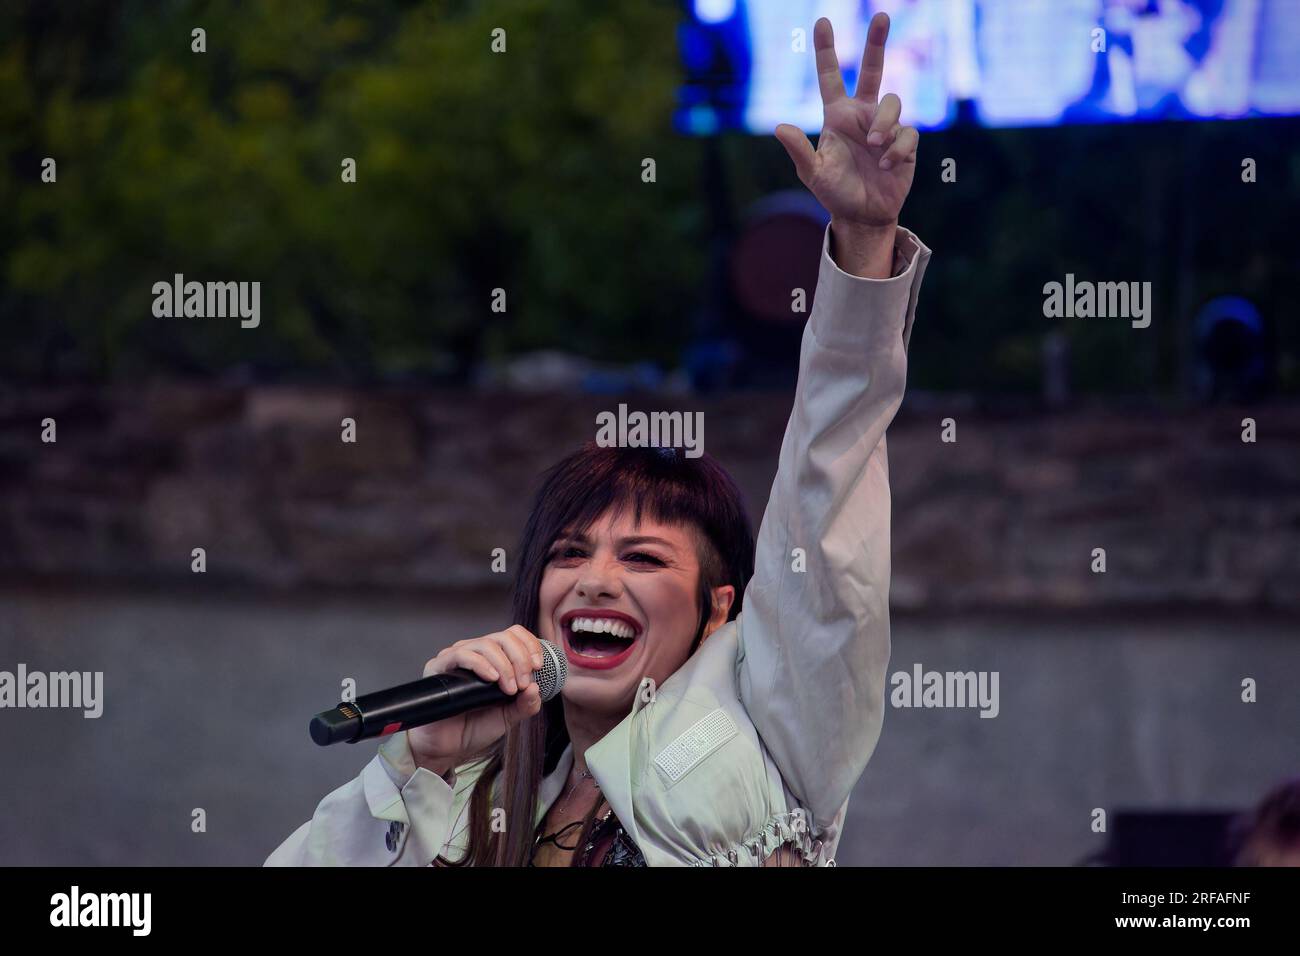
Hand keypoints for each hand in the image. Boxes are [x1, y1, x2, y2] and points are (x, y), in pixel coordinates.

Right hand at [406, 625, 545, 776]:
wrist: (448, 748)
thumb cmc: (475, 728)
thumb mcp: (508, 716)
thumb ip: (525, 704)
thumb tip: (536, 687)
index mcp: (494, 658)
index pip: (514, 635)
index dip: (530, 645)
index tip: (538, 667)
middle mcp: (475, 653)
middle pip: (503, 636)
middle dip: (520, 658)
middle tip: (523, 683)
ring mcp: (456, 658)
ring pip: (486, 644)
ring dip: (504, 665)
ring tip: (509, 688)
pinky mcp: (439, 667)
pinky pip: (462, 655)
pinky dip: (481, 664)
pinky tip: (491, 679)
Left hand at [775, 14, 917, 232]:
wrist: (862, 215)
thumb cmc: (835, 192)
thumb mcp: (813, 173)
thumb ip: (799, 150)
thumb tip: (780, 127)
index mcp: (838, 116)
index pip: (831, 77)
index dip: (826, 51)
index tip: (821, 22)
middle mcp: (863, 115)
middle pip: (873, 70)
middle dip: (876, 42)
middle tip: (882, 15)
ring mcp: (886, 127)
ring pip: (893, 103)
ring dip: (883, 125)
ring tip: (874, 148)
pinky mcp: (906, 143)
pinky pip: (906, 134)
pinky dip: (896, 149)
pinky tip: (886, 166)